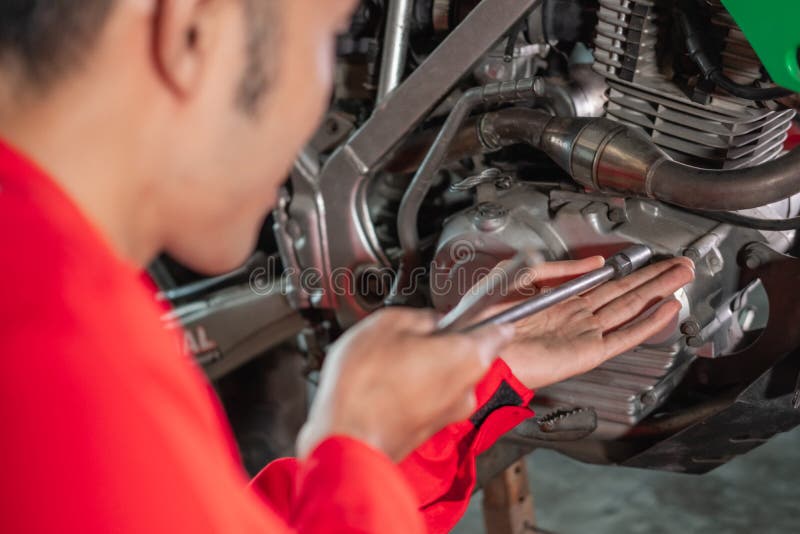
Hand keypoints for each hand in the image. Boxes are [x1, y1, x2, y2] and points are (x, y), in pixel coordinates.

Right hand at [296, 308, 514, 461]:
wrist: (344, 438)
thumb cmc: (365, 386)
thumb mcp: (387, 324)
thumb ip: (421, 317)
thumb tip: (430, 321)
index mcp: (468, 356)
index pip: (499, 331)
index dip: (484, 316)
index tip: (470, 311)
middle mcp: (467, 389)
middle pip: (466, 353)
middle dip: (441, 342)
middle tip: (408, 335)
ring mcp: (449, 414)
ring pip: (444, 376)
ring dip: (423, 366)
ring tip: (387, 362)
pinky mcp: (428, 429)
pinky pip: (428, 398)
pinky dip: (412, 389)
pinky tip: (383, 383)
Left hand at [489, 256, 694, 389]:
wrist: (481, 349)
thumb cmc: (490, 319)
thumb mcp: (523, 278)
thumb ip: (561, 270)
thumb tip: (595, 263)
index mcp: (562, 299)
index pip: (606, 282)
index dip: (632, 270)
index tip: (653, 258)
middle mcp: (578, 315)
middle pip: (625, 293)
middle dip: (655, 278)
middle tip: (682, 265)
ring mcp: (585, 333)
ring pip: (630, 308)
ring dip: (658, 292)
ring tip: (682, 278)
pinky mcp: (588, 352)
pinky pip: (624, 335)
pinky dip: (648, 322)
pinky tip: (666, 309)